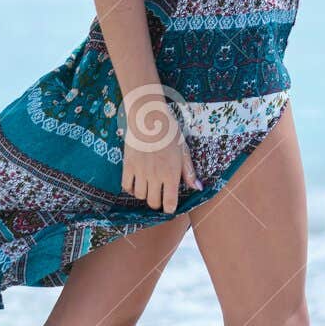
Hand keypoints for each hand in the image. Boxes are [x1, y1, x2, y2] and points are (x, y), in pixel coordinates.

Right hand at [119, 91, 201, 212]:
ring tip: (148, 186)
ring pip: (139, 196)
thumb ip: (189, 171)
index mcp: (171, 174)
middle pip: (153, 202)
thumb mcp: (183, 150)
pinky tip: (136, 181)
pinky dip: (130, 188)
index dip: (170, 208)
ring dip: (144, 194)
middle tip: (159, 195)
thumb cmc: (169, 132)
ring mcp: (140, 172)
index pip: (169, 203)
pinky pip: (126, 186)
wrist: (148, 117)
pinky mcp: (127, 166)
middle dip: (157, 203)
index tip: (170, 205)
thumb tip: (198, 188)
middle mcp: (155, 176)